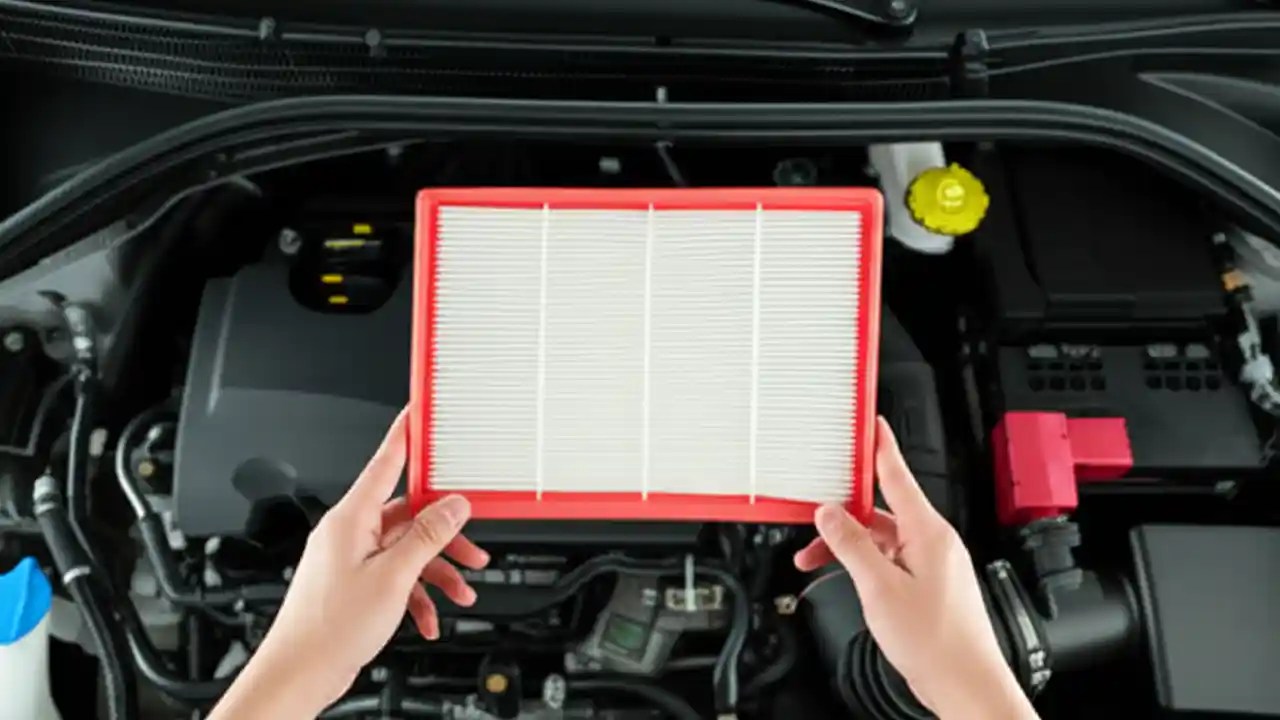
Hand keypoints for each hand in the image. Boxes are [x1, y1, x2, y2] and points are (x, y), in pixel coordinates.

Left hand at [210, 410, 488, 719]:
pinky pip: (397, 577)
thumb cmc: (329, 627)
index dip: (406, 435)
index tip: (419, 413)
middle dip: (445, 535)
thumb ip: (427, 536)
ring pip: (407, 550)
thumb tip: (452, 506)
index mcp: (351, 519)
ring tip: (460, 592)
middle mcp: (349, 533)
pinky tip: (429, 618)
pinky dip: (418, 595)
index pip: (385, 462)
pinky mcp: (355, 583)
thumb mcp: (393, 577)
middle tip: (473, 548)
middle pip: (409, 515)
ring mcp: (352, 559)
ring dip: (437, 572)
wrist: (301, 672)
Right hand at [794, 418, 1037, 719]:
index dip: (880, 445)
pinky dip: (863, 563)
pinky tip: (845, 577)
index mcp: (928, 532)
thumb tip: (829, 514)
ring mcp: (932, 563)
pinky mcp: (927, 583)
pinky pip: (889, 558)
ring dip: (847, 545)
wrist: (964, 682)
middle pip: (879, 508)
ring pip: (880, 537)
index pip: (898, 474)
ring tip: (814, 558)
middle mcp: (933, 541)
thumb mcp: (879, 588)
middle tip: (811, 515)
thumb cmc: (936, 642)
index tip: (870, 422)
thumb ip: (851, 545)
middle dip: (841, 513)